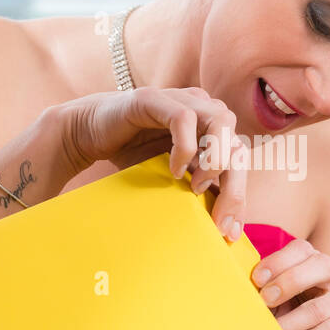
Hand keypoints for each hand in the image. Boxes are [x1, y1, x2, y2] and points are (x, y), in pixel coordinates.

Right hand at [51, 86, 247, 239]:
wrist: (89, 133)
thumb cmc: (133, 155)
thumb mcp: (172, 179)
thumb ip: (198, 190)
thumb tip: (226, 228)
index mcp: (212, 129)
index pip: (239, 159)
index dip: (240, 195)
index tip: (231, 231)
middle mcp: (203, 109)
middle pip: (237, 143)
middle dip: (234, 187)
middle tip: (219, 220)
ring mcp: (181, 99)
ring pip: (221, 121)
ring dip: (213, 160)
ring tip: (194, 186)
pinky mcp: (155, 98)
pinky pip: (184, 119)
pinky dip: (185, 148)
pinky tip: (173, 170)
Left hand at [251, 238, 329, 329]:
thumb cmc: (288, 325)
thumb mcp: (275, 303)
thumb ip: (264, 290)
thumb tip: (237, 283)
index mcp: (314, 263)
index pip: (302, 249)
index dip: (279, 261)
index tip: (257, 279)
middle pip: (321, 265)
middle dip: (289, 281)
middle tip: (265, 300)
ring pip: (320, 306)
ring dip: (290, 322)